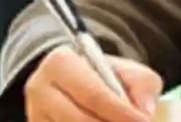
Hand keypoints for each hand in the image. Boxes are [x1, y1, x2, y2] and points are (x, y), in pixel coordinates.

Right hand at [24, 44, 161, 120]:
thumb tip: (145, 110)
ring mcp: (35, 115)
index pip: (94, 94)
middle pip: (79, 119)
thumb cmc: (105, 77)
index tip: (144, 121)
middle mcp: (41, 89)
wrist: (76, 83)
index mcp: (61, 64)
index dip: (121, 112)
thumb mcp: (128, 71)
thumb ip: (142, 84)